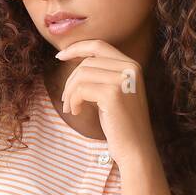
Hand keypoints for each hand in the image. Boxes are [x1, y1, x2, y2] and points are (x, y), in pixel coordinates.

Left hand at [54, 39, 156, 169]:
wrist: (136, 148)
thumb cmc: (120, 123)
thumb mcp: (114, 91)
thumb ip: (102, 73)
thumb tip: (76, 57)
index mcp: (132, 65)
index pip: (98, 45)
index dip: (76, 48)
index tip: (59, 56)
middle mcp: (130, 68)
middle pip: (86, 63)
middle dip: (71, 81)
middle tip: (67, 101)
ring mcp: (123, 80)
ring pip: (81, 75)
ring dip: (70, 92)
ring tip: (71, 108)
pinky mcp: (113, 93)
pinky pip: (80, 89)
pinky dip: (73, 100)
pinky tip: (76, 112)